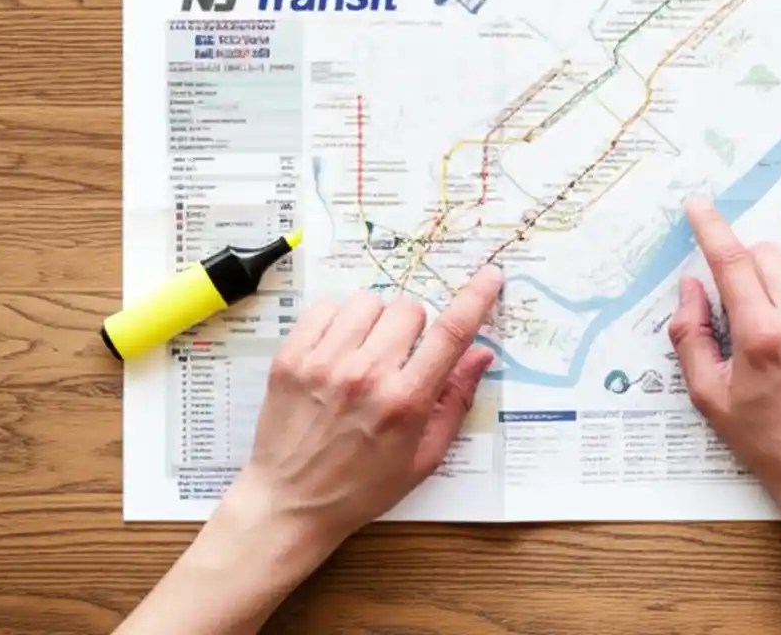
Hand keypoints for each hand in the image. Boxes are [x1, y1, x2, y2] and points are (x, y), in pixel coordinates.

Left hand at [223, 264, 503, 571]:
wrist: (290, 502)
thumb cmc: (361, 487)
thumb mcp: (424, 457)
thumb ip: (455, 401)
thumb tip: (481, 353)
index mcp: (405, 402)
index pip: (451, 333)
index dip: (476, 298)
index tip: (489, 277)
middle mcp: (366, 375)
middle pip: (410, 309)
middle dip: (415, 328)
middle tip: (402, 358)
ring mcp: (324, 363)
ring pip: (369, 301)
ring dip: (377, 321)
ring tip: (367, 353)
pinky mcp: (291, 357)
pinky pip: (327, 307)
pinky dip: (340, 320)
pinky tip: (339, 349)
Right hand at [670, 197, 780, 543]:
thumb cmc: (771, 443)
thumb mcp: (710, 398)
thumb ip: (691, 336)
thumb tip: (690, 289)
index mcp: (763, 336)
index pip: (731, 261)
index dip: (710, 227)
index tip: (699, 207)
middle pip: (765, 254)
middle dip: (743, 267)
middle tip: (739, 306)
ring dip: (778, 276)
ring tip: (774, 318)